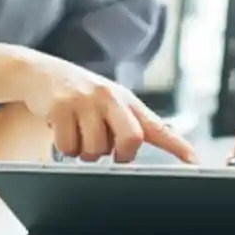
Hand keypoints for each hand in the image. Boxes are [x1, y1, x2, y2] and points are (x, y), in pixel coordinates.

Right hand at [18, 53, 196, 163]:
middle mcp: (110, 98)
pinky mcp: (61, 108)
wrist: (39, 72)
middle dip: (121, 154)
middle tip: (111, 152)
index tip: (195, 162)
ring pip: (95, 150)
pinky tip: (61, 130)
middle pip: (131, 139)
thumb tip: (148, 149)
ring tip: (78, 133)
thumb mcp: (110, 102)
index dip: (178, 146)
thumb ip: (130, 124)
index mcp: (127, 101)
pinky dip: (64, 148)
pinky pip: (68, 147)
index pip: (158, 126)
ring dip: (86, 152)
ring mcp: (86, 102)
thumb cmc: (80, 94)